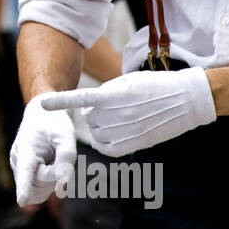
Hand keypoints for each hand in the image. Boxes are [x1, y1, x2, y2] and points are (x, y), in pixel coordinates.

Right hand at [9, 94, 76, 205]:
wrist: (41, 115)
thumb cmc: (54, 123)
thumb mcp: (66, 134)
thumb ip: (67, 156)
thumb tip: (61, 181)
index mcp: (26, 147)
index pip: (25, 170)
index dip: (24, 187)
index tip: (21, 201)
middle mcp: (17, 159)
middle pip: (38, 183)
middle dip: (54, 177)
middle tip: (58, 156)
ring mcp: (17, 168)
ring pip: (37, 190)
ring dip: (50, 182)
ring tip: (52, 159)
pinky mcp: (21, 174)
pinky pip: (36, 191)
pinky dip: (47, 185)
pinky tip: (50, 169)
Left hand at [40, 67, 217, 156]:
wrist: (187, 100)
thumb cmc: (155, 86)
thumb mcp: (129, 80)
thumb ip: (107, 92)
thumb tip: (89, 108)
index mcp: (119, 93)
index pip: (84, 97)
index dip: (62, 101)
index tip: (42, 104)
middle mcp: (122, 113)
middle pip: (89, 118)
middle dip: (94, 113)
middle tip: (112, 106)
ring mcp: (129, 130)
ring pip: (96, 133)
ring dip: (99, 127)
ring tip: (118, 118)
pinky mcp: (135, 143)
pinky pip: (107, 148)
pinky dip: (104, 142)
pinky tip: (113, 133)